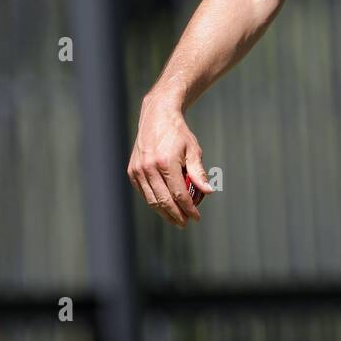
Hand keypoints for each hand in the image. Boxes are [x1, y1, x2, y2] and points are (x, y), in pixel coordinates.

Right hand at [127, 93, 212, 227]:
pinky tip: (164, 206)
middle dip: (176, 215)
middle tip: (185, 223)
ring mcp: (138, 171)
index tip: (196, 217)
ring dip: (164, 212)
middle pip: (163, 201)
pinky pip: (144, 192)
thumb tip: (208, 192)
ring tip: (176, 219)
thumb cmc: (178, 134)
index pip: (178, 194)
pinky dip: (154, 201)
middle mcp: (149, 168)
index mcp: (165, 163)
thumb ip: (198, 172)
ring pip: (151, 200)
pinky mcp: (132, 171)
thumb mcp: (193, 150)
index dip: (188, 208)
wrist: (157, 117)